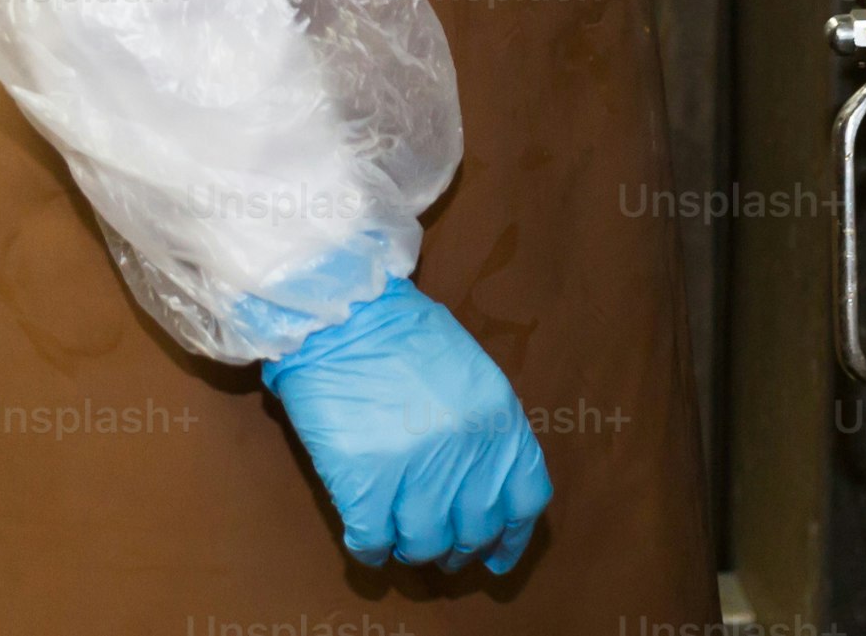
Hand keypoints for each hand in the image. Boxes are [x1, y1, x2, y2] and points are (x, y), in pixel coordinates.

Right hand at [263, 275, 553, 573]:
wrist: (341, 310)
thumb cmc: (401, 332)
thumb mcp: (469, 371)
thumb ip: (484, 428)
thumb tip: (480, 487)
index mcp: (498, 419)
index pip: (524, 501)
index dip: (510, 537)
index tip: (496, 556)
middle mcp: (467, 451)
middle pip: (473, 532)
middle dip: (457, 549)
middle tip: (438, 547)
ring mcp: (416, 470)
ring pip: (424, 545)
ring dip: (412, 550)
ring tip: (398, 538)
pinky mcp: (365, 482)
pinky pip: (373, 543)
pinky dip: (371, 551)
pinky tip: (367, 542)